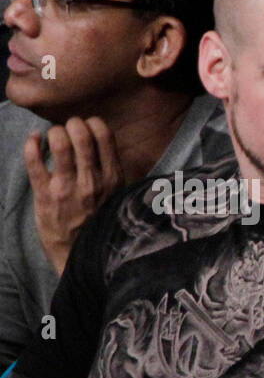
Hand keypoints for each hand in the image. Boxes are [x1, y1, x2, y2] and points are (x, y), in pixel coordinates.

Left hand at [26, 118, 123, 274]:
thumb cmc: (99, 223)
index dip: (92, 123)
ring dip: (53, 132)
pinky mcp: (44, 194)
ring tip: (53, 136)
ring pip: (59, 142)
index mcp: (113, 179)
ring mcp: (67, 187)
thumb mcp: (117, 197)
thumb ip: (113, 173)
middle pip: (81, 134)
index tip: (87, 127)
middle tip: (68, 128)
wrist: (80, 254)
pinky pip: (34, 160)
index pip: (104, 136)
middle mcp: (92, 181)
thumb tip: (105, 144)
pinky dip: (31, 143)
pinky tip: (34, 140)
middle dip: (71, 123)